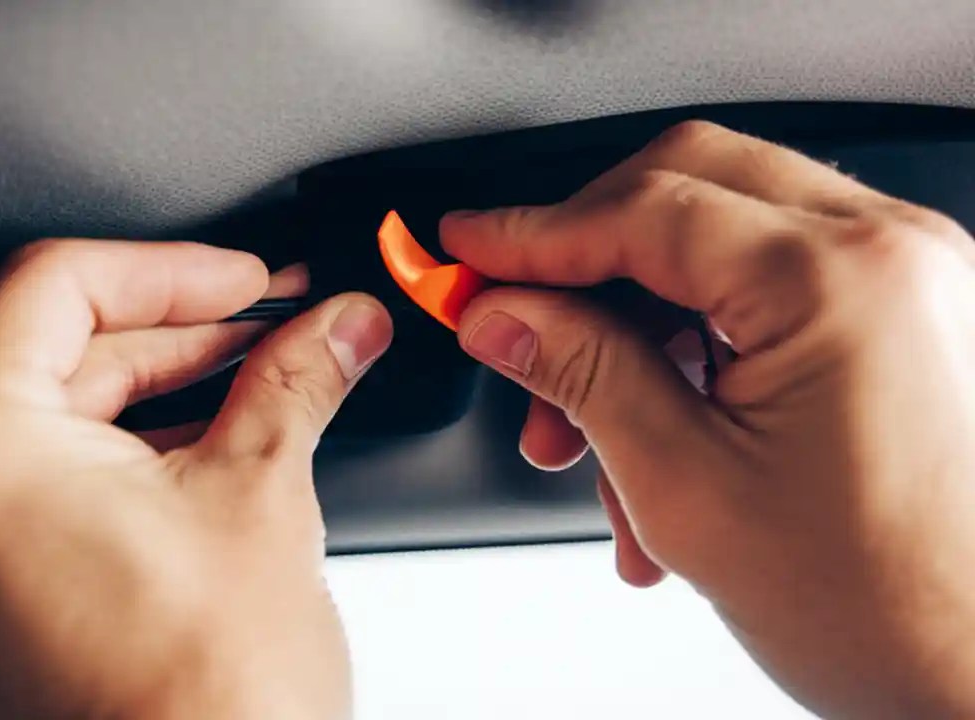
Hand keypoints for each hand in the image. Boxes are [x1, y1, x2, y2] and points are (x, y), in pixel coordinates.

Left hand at [0, 239, 392, 718]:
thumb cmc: (199, 716)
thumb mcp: (260, 499)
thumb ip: (298, 381)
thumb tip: (339, 327)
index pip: (57, 287)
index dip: (172, 270)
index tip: (248, 281)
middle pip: (52, 357)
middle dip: (179, 337)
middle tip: (275, 331)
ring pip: (46, 432)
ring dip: (155, 402)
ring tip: (256, 394)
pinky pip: (30, 504)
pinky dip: (113, 471)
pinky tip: (198, 466)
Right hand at [440, 121, 974, 718]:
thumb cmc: (882, 607)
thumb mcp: (686, 487)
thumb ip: (581, 371)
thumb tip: (500, 314)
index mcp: (840, 280)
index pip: (644, 210)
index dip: (531, 234)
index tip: (464, 253)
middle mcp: (888, 252)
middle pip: (682, 191)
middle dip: (581, 261)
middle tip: (510, 319)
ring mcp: (902, 278)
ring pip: (715, 244)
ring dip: (628, 322)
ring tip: (579, 436)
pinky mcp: (898, 313)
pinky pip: (761, 288)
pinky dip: (687, 345)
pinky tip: (645, 436)